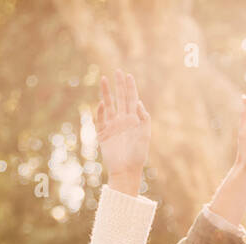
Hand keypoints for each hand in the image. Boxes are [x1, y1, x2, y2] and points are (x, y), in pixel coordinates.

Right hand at [95, 70, 150, 195]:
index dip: (130, 87)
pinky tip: (102, 103)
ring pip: (108, 105)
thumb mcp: (145, 135)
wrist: (126, 170)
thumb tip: (138, 102)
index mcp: (133, 120)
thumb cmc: (138, 155)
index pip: (131, 99)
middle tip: (117, 71)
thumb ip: (143, 118)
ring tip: (104, 79)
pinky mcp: (103, 134)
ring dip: (106, 93)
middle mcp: (122, 120)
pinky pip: (100, 120)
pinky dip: (100, 111)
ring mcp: (112, 126)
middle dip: (119, 85)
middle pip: (119, 98)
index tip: (128, 75)